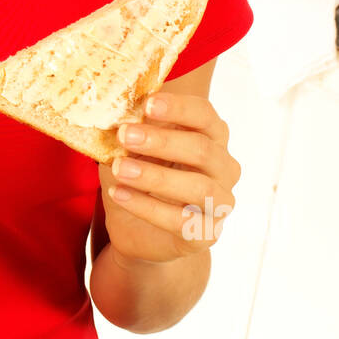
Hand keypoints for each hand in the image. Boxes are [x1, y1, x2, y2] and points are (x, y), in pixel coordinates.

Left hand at [98, 92, 241, 264]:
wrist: (138, 232)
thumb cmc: (141, 180)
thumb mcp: (133, 150)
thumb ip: (133, 132)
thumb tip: (115, 111)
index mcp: (212, 138)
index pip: (205, 115)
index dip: (179, 108)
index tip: (147, 104)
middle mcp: (224, 168)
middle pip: (203, 149)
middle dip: (162, 141)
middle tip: (125, 134)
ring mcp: (220, 203)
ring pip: (199, 186)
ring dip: (155, 175)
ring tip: (120, 168)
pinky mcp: (207, 234)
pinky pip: (181, 220)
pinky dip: (147, 207)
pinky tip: (120, 195)